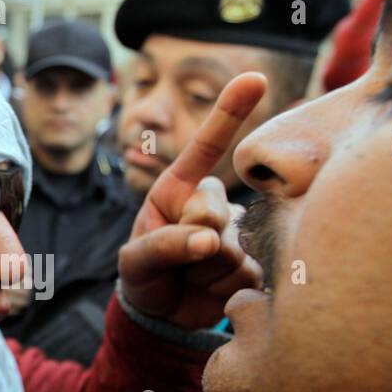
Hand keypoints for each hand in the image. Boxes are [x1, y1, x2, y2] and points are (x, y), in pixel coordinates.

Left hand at [117, 72, 265, 329]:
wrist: (162, 313)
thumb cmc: (145, 274)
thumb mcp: (135, 260)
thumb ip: (163, 245)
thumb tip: (209, 240)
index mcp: (181, 188)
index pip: (207, 147)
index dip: (230, 111)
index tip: (255, 78)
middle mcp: (214, 203)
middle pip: (213, 213)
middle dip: (189, 241)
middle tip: (176, 259)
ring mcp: (239, 233)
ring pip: (229, 250)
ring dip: (202, 272)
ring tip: (189, 275)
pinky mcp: (256, 264)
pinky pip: (245, 275)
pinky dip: (221, 290)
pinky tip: (210, 289)